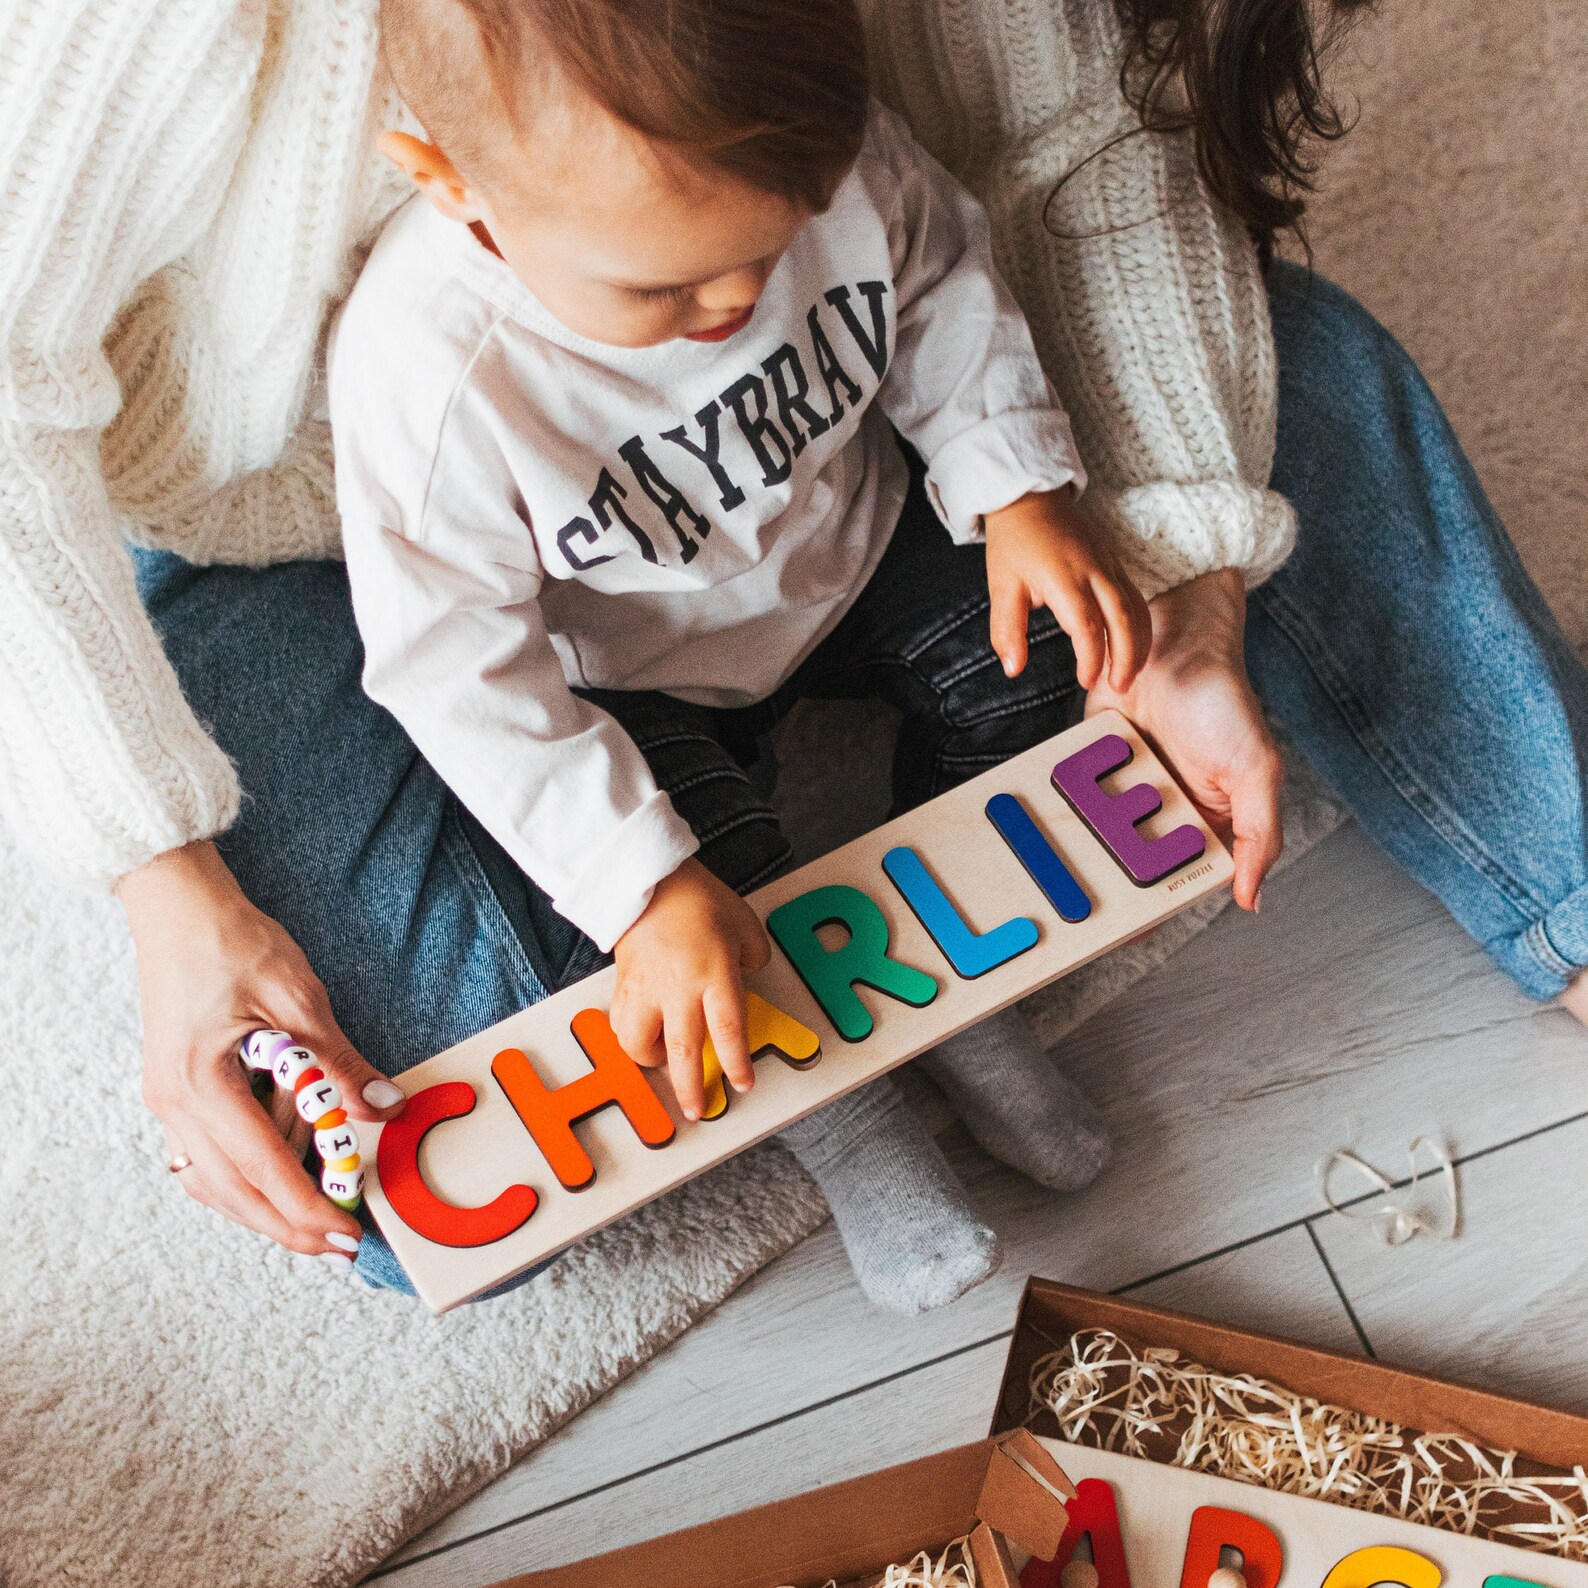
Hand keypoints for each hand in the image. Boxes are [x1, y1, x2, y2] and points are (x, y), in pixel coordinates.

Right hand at [117, 840, 405, 1258]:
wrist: (179, 910)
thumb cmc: (234, 945)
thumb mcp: (299, 1000)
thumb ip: (340, 1063)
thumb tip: (385, 1108)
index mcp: (202, 1084)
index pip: (262, 1167)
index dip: (306, 1207)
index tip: (345, 1234)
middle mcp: (175, 1104)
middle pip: (233, 1193)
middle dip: (287, 1225)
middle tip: (337, 1246)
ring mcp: (168, 1103)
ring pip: (216, 1183)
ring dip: (266, 1207)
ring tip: (316, 1218)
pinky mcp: (175, 1093)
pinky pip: (208, 1158)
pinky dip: (246, 1177)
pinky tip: (281, 1178)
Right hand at [610, 858, 770, 1122]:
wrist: (647, 880)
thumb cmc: (698, 898)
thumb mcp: (744, 923)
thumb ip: (752, 957)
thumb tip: (747, 977)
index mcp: (714, 973)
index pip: (727, 1031)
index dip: (735, 1063)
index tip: (742, 1084)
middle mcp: (678, 988)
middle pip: (683, 1051)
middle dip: (690, 1088)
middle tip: (696, 1111)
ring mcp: (645, 989)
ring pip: (639, 1045)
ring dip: (652, 1061)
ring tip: (664, 1060)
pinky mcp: (622, 985)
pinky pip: (620, 1024)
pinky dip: (630, 1036)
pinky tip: (641, 1032)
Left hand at [985, 488, 1151, 692]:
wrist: (1031, 500)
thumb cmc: (1015, 545)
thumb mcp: (1000, 587)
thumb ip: (1006, 630)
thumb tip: (1013, 669)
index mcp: (1064, 578)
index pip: (1087, 625)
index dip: (1091, 657)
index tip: (1085, 682)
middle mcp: (1094, 572)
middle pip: (1123, 619)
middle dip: (1126, 657)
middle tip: (1118, 688)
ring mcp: (1110, 566)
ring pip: (1137, 609)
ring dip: (1139, 645)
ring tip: (1130, 676)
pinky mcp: (1116, 565)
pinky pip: (1136, 598)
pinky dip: (1140, 627)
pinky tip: (1133, 649)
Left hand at [1085, 568, 1283, 910]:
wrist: (1178, 634)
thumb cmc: (1225, 700)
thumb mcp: (1256, 770)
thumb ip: (1260, 835)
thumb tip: (1250, 900)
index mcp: (1208, 822)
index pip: (1183, 875)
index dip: (1158, 903)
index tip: (1127, 928)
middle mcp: (1165, 811)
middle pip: (1134, 862)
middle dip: (1109, 883)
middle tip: (1080, 908)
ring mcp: (1126, 787)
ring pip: (1099, 834)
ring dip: (1080, 852)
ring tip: (1053, 879)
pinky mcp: (1093, 761)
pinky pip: (1074, 792)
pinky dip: (1060, 809)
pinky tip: (1038, 833)